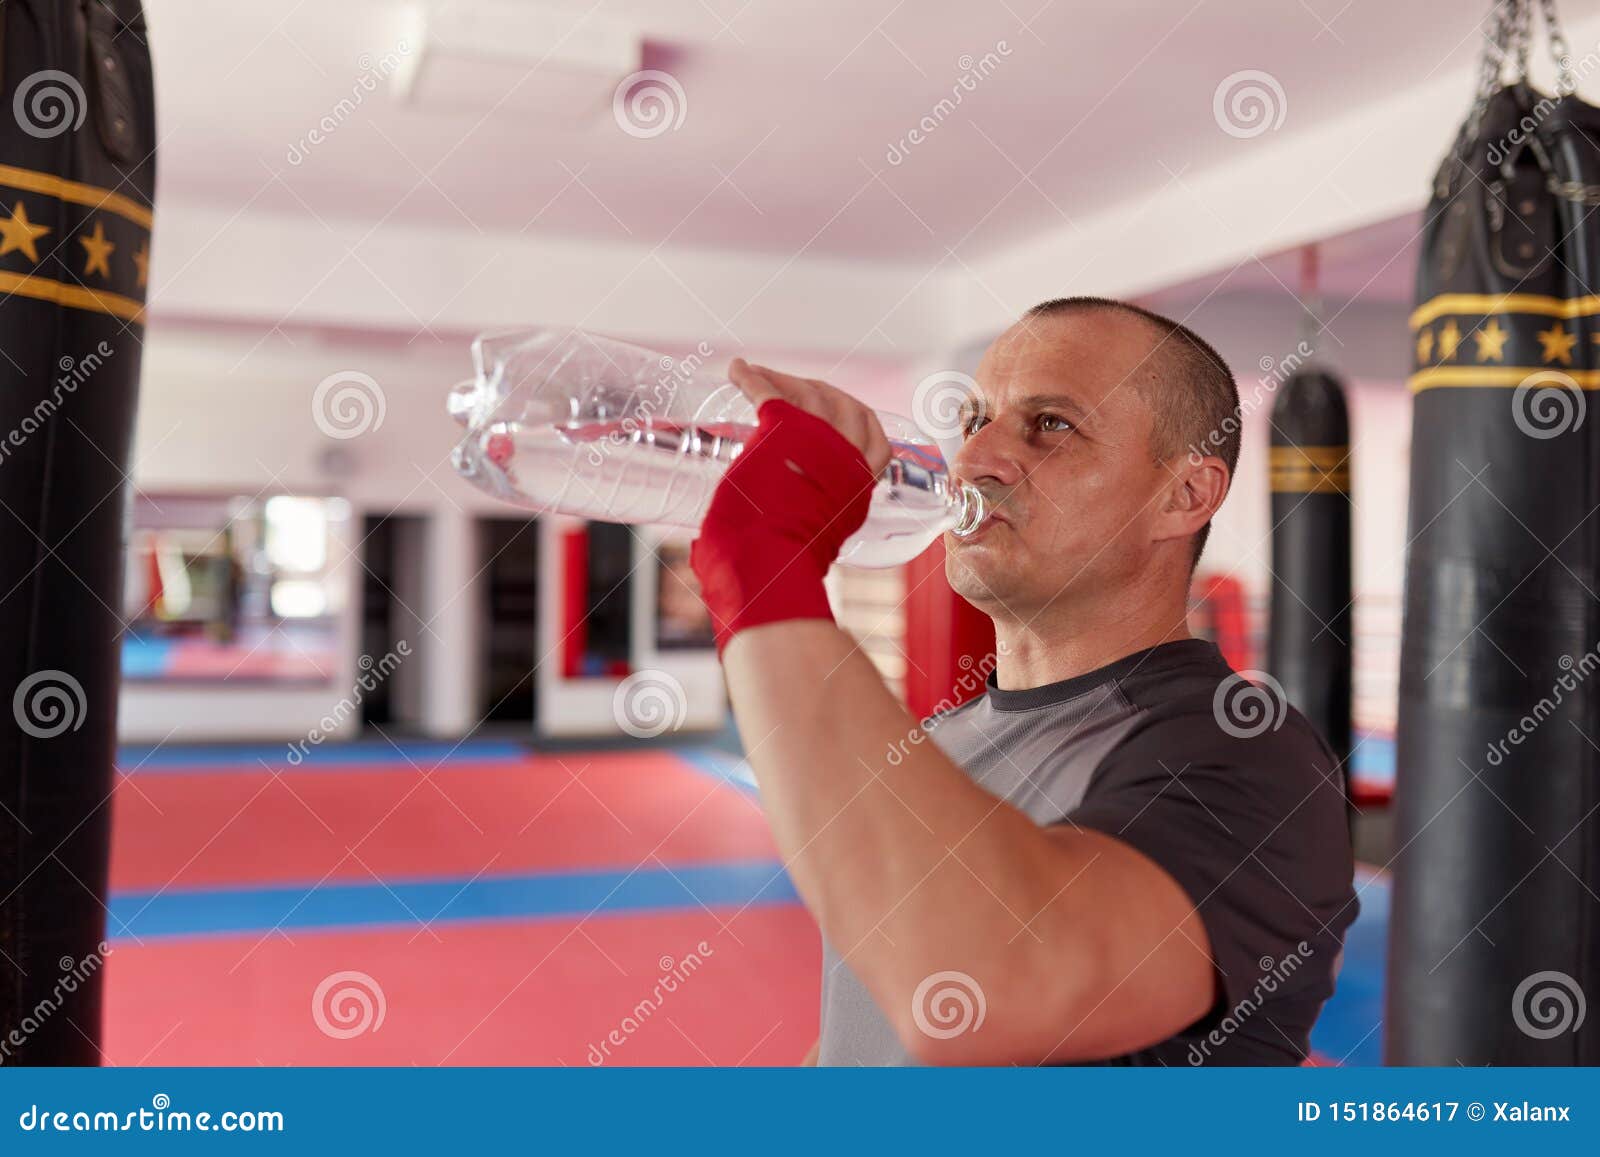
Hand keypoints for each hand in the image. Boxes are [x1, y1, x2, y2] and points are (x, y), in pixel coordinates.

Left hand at [688, 360, 885, 654]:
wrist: (771, 559)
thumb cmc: (781, 565)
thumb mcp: (813, 541)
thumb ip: (805, 530)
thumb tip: (767, 552)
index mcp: (858, 487)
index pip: (877, 444)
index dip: (860, 426)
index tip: (839, 420)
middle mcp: (847, 457)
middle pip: (847, 407)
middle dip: (822, 394)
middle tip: (792, 390)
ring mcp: (817, 438)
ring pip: (811, 393)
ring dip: (786, 380)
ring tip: (762, 375)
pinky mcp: (783, 427)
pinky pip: (769, 390)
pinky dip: (752, 377)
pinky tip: (738, 370)